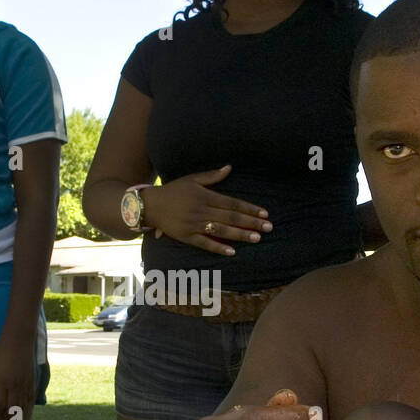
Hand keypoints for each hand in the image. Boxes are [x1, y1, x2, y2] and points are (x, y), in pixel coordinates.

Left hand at [0, 331, 34, 419]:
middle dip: (6, 414)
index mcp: (3, 382)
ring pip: (22, 404)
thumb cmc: (1, 352)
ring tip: (11, 413)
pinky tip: (22, 405)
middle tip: (1, 416)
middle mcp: (15, 385)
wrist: (19, 340)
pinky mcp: (32, 380)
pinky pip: (30, 397)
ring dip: (16, 410)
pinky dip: (26, 403)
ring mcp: (25, 383)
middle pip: (12, 407)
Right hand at [142, 166, 271, 255]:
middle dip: (251, 222)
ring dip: (240, 235)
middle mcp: (202, 211)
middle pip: (231, 217)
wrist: (151, 205)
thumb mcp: (192, 179)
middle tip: (269, 227)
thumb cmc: (173, 190)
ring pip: (222, 230)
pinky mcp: (187, 237)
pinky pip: (205, 243)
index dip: (250, 208)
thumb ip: (212, 176)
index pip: (233, 203)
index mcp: (205, 196)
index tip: (265, 213)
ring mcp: (194, 225)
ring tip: (257, 238)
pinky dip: (218, 247)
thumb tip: (230, 168)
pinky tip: (232, 251)